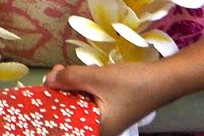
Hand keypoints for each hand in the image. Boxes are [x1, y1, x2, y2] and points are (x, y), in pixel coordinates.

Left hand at [46, 62, 166, 135]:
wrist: (165, 79)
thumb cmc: (132, 83)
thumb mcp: (97, 78)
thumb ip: (70, 79)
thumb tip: (49, 81)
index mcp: (96, 130)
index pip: (64, 126)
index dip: (49, 110)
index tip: (37, 94)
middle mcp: (101, 130)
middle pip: (70, 116)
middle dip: (58, 97)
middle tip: (52, 76)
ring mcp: (107, 121)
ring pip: (78, 107)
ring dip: (69, 91)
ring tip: (61, 72)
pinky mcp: (111, 110)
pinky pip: (89, 103)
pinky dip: (81, 90)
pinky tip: (75, 76)